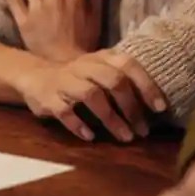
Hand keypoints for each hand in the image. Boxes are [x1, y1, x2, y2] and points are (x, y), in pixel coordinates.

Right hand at [13, 49, 166, 142]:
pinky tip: (90, 136)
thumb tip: (157, 106)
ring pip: (91, 95)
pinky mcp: (49, 98)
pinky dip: (79, 124)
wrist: (34, 75)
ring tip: (125, 137)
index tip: (159, 108)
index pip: (127, 64)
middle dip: (131, 107)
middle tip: (142, 131)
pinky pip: (65, 111)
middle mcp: (84, 66)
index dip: (146, 85)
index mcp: (100, 58)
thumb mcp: (99, 71)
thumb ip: (123, 81)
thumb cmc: (78, 78)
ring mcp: (65, 81)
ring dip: (111, 118)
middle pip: (113, 80)